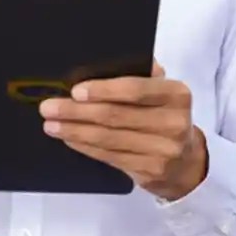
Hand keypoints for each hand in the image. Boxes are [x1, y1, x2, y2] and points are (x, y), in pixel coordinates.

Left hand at [38, 61, 207, 200]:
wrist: (186, 163)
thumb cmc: (163, 116)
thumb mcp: (161, 93)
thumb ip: (140, 76)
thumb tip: (101, 64)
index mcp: (177, 95)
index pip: (136, 90)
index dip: (104, 90)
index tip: (76, 90)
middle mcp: (174, 123)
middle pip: (115, 116)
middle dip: (76, 111)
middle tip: (49, 107)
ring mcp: (164, 151)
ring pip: (108, 138)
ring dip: (74, 130)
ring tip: (50, 124)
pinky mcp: (150, 172)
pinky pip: (109, 156)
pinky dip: (84, 146)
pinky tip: (69, 138)